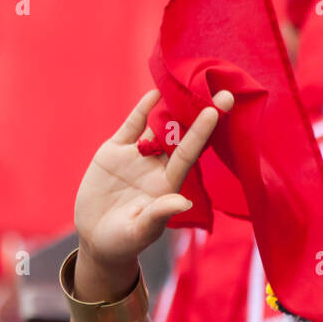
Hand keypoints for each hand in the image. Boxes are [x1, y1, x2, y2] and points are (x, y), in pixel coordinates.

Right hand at [74, 86, 233, 272]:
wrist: (98, 241)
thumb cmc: (124, 242)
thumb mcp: (140, 231)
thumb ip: (159, 214)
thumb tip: (182, 200)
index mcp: (169, 185)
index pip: (189, 153)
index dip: (202, 131)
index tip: (217, 110)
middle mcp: (157, 167)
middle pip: (180, 134)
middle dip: (199, 113)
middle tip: (224, 90)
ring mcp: (137, 157)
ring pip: (157, 125)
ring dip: (173, 104)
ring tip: (191, 79)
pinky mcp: (115, 152)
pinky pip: (131, 126)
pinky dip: (142, 109)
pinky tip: (155, 92)